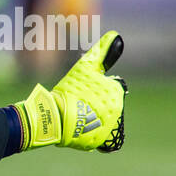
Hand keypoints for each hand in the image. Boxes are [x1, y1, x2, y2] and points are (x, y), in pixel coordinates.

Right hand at [13, 30, 126, 151]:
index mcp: (116, 92)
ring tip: (78, 116)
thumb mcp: (85, 67)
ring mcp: (111, 127)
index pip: (111, 89)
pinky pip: (100, 135)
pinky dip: (91, 132)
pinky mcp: (102, 141)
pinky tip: (81, 127)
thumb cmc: (70, 90)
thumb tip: (116, 35)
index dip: (97, 89)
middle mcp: (118, 110)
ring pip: (104, 120)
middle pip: (108, 105)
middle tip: (79, 103)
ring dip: (93, 118)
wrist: (57, 118)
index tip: (84, 91)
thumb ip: (101, 51)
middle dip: (96, 104)